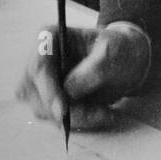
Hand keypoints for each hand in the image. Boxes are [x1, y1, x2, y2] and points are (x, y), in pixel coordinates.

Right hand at [15, 23, 149, 131]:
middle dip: (60, 109)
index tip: (62, 110)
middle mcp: (41, 60)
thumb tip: (68, 91)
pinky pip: (57, 119)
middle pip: (32, 93)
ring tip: (105, 111)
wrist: (128, 62)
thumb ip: (93, 69)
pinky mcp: (51, 101)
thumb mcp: (114, 53)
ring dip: (75, 116)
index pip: (38, 66)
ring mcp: (43, 83)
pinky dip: (80, 120)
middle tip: (94, 113)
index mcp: (50, 38)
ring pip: (44, 110)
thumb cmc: (120, 49)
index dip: (47, 90)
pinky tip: (103, 113)